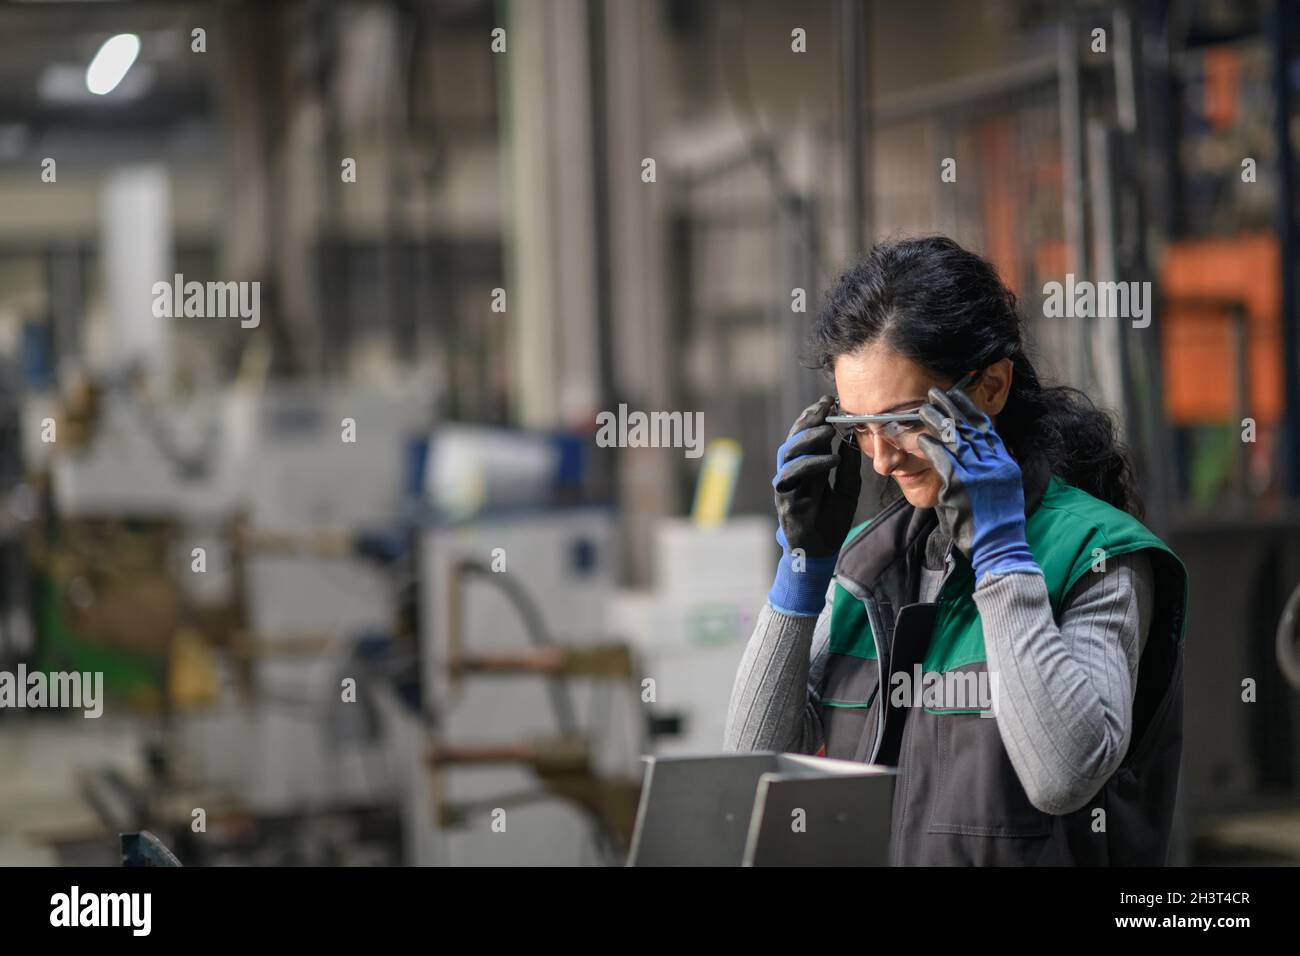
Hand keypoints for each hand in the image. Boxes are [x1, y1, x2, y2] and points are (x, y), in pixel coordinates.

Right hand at [767, 396, 861, 615]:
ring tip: (828, 429)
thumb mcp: (847, 490)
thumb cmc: (830, 522)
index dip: (815, 416)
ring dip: (808, 438)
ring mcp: (787, 485)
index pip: (807, 435)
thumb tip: (853, 439)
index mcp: (808, 467)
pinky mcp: (785, 500)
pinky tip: (831, 460)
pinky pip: (792, 477)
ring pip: (789, 453)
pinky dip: (812, 465)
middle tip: (826, 406)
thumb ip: (848, 467)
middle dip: (809, 419)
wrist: (820, 553)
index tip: (830, 401)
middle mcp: (794, 472)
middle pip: (794, 438)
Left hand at [915, 385, 1039, 583]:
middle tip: (934, 394)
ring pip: (955, 439)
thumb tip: (975, 455)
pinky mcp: (961, 485)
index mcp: (1004, 463)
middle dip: (950, 407)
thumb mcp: (1003, 490)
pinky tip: (921, 438)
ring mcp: (978, 473)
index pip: (987, 429)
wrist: (1001, 547)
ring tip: (922, 409)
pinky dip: (931, 447)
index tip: (957, 396)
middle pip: (969, 428)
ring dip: (937, 421)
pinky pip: (943, 459)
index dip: (970, 410)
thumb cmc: (997, 525)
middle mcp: (994, 464)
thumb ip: (990, 470)